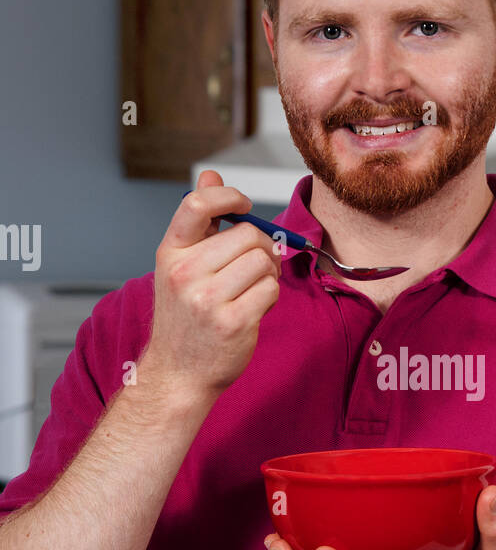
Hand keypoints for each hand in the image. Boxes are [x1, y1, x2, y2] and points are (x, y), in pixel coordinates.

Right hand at [141, 169, 282, 400]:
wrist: (178, 373)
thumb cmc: (184, 317)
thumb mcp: (180, 266)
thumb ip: (199, 223)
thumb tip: (210, 175)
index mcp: (170, 253)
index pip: (196, 205)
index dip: (228, 195)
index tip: (242, 205)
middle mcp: (185, 273)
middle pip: (247, 234)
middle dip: (261, 247)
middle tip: (254, 266)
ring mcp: (208, 299)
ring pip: (262, 260)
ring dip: (268, 272)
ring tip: (253, 288)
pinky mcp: (234, 322)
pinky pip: (271, 288)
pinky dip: (270, 296)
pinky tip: (254, 307)